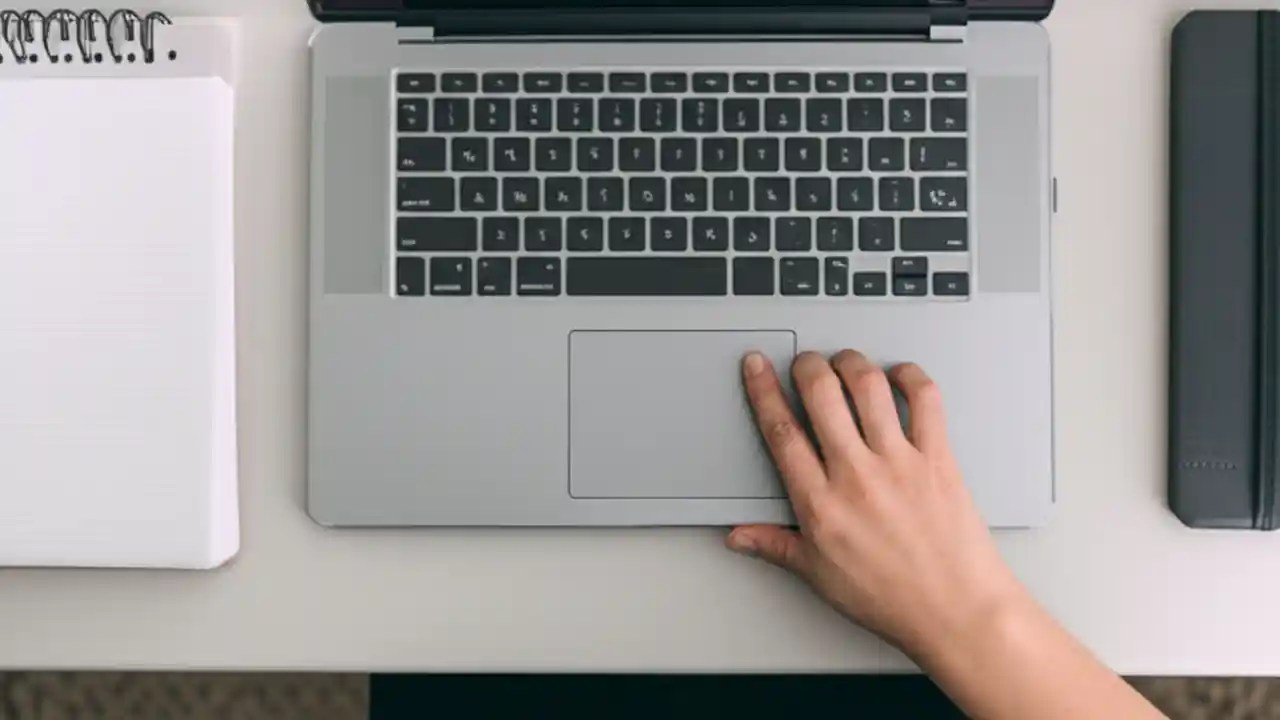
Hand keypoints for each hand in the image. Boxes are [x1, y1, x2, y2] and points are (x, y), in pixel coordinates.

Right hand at [727, 350, 1024, 658]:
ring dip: (851, 362)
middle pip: (820, 394)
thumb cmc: (893, 598)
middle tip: (804, 361)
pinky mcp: (938, 458)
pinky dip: (911, 377)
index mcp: (820, 503)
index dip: (762, 390)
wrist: (957, 611)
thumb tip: (738, 536)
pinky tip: (899, 376)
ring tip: (845, 362)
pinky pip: (925, 400)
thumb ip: (775, 545)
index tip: (757, 366)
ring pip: (867, 386)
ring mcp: (899, 461)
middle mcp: (856, 474)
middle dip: (806, 365)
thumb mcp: (819, 575)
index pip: (781, 431)